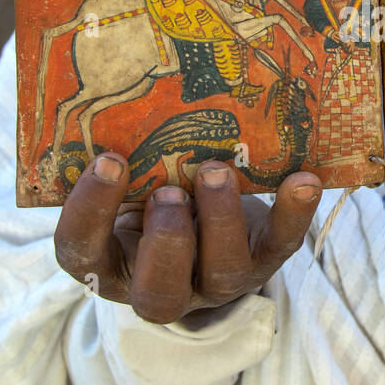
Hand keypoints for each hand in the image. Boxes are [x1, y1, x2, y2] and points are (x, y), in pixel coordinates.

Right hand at [54, 153, 322, 323]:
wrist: (205, 218)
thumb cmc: (150, 191)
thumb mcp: (127, 184)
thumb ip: (122, 161)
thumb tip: (115, 93)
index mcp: (110, 263)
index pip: (82, 252)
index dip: (90, 212)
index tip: (108, 160)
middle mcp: (161, 286)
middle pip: (160, 292)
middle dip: (166, 242)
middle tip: (168, 193)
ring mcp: (216, 282)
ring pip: (223, 273)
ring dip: (221, 221)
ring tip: (217, 172)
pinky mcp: (263, 262)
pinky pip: (280, 246)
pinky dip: (292, 212)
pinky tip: (302, 179)